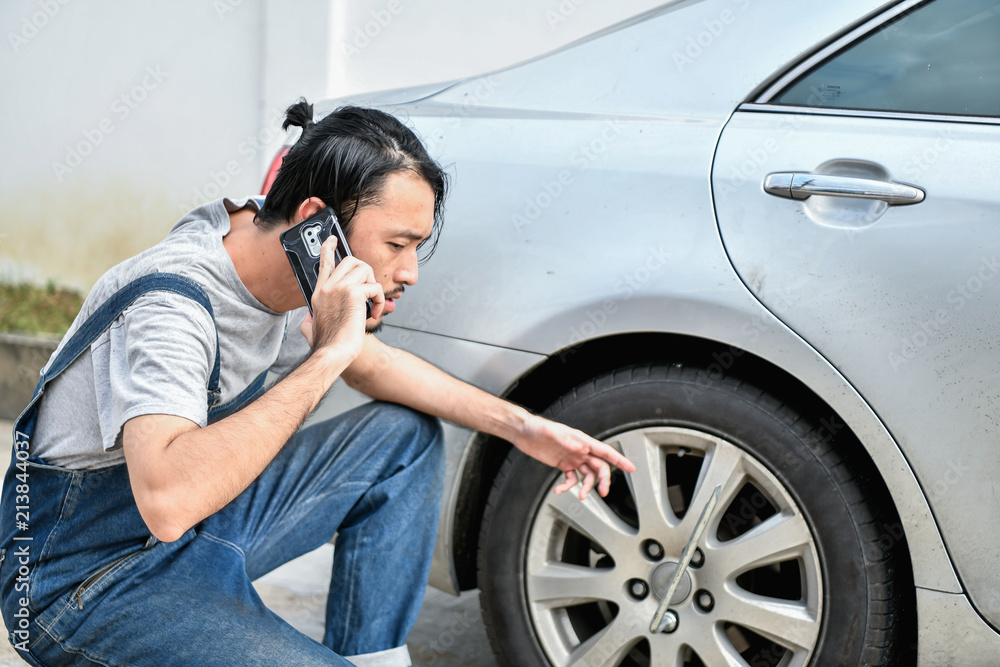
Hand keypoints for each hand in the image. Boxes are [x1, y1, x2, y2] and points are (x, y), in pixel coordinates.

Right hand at [300, 236, 384, 357]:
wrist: (332, 353)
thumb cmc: (326, 345)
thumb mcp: (310, 327)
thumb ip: (309, 318)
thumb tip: (309, 317)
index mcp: (319, 293)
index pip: (323, 263)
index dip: (329, 248)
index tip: (333, 240)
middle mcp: (328, 287)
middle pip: (351, 260)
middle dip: (365, 272)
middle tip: (369, 290)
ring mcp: (340, 288)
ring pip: (365, 269)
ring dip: (374, 286)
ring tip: (372, 303)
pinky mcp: (354, 293)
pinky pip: (375, 287)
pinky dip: (381, 301)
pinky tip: (375, 314)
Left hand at [512, 414, 635, 498]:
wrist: (522, 432)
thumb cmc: (537, 427)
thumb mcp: (551, 432)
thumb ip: (566, 440)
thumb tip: (579, 448)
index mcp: (581, 441)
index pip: (605, 451)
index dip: (619, 460)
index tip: (631, 468)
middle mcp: (579, 450)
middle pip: (599, 467)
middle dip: (603, 481)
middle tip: (603, 493)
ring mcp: (571, 458)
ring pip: (586, 475)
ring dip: (586, 487)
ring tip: (581, 496)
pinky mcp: (562, 464)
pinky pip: (570, 479)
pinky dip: (567, 486)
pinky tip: (560, 490)